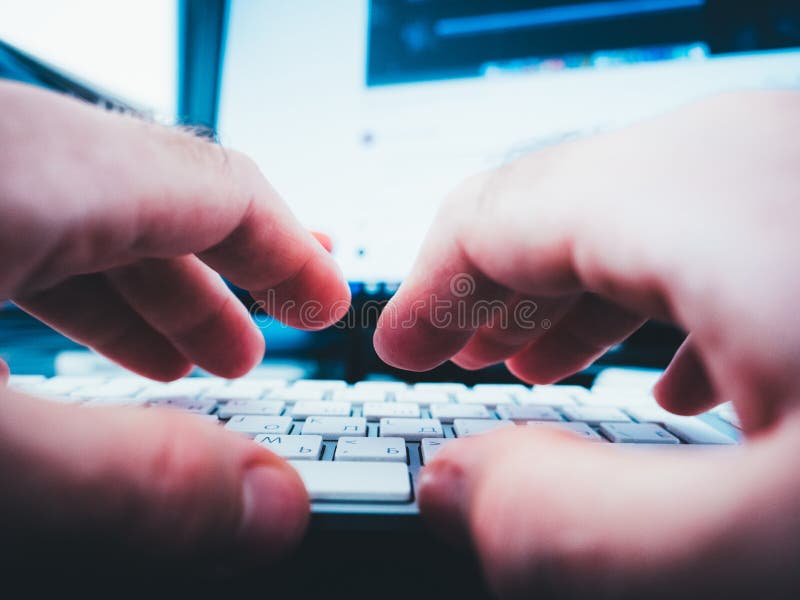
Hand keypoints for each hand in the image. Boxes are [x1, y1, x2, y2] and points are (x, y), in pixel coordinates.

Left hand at [0, 82, 349, 563]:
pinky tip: (69, 343)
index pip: (214, 183)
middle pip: (153, 189)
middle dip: (222, 278)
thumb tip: (271, 508)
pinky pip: (21, 219)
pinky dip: (68, 279)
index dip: (291, 250)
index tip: (329, 306)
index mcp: (19, 169)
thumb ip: (123, 478)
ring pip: (83, 204)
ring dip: (145, 285)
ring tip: (178, 364)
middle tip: (256, 355)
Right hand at [375, 91, 799, 596]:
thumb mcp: (761, 544)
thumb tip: (455, 490)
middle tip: (457, 363)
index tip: (398, 348)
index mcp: (710, 195)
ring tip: (547, 369)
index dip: (424, 292)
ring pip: (643, 210)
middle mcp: (759, 151)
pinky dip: (669, 293)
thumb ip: (571, 521)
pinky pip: (720, 228)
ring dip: (577, 293)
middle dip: (492, 291)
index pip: (494, 215)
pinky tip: (686, 373)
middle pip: (563, 201)